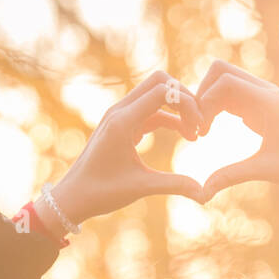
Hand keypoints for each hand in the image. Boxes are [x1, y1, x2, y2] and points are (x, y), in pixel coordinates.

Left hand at [41, 71, 203, 228]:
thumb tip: (205, 194)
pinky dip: (169, 117)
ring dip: (177, 108)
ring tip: (194, 134)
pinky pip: (150, 110)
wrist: (72, 197)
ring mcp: (119, 116)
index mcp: (123, 121)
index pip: (163, 91)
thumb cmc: (101, 193)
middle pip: (160, 82)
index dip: (188, 104)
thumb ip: (174, 185)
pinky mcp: (121, 124)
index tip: (200, 129)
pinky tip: (184, 135)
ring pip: (156, 94)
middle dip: (184, 98)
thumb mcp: (141, 187)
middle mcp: (120, 111)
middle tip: (200, 123)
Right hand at [195, 61, 278, 223]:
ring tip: (201, 132)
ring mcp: (262, 97)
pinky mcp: (260, 107)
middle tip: (197, 126)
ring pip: (223, 82)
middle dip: (202, 94)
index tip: (200, 132)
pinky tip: (210, 131)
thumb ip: (231, 176)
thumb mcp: (263, 170)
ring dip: (207, 101)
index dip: (205, 102)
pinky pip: (230, 96)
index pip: (225, 81)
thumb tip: (202, 193)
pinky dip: (215, 108)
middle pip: (221, 72)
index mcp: (268, 100)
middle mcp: (265, 92)